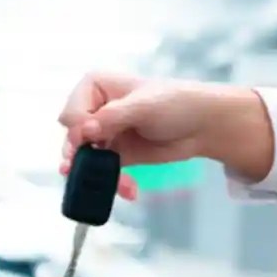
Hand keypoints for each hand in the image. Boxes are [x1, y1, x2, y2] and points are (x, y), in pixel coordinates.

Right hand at [57, 71, 274, 195]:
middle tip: (82, 169)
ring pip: (86, 159)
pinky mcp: (117, 155)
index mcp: (96, 87)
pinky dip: (113, 182)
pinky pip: (104, 172)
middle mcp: (95, 110)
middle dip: (80, 157)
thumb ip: (111, 118)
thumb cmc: (176, 103)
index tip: (89, 140)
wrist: (203, 125)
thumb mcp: (143, 106)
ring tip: (105, 184)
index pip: (72, 111)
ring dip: (95, 174)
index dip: (78, 129)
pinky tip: (128, 190)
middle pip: (73, 138)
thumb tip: (84, 131)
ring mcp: (105, 134)